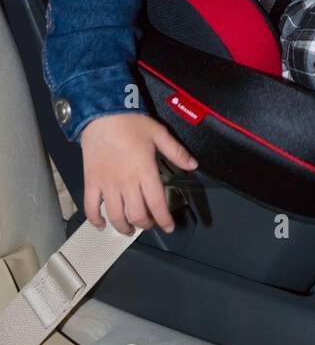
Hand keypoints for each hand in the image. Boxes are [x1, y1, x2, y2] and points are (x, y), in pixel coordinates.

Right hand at [80, 113, 198, 235]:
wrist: (101, 115)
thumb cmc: (131, 123)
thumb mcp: (159, 134)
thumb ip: (176, 152)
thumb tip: (193, 165)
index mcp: (145, 172)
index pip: (157, 204)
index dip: (164, 220)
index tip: (168, 227)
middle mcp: (126, 183)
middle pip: (137, 215)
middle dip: (145, 224)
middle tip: (149, 224)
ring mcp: (107, 185)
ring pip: (116, 215)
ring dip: (123, 227)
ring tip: (129, 230)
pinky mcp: (91, 183)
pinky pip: (91, 207)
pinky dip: (95, 220)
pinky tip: (102, 225)